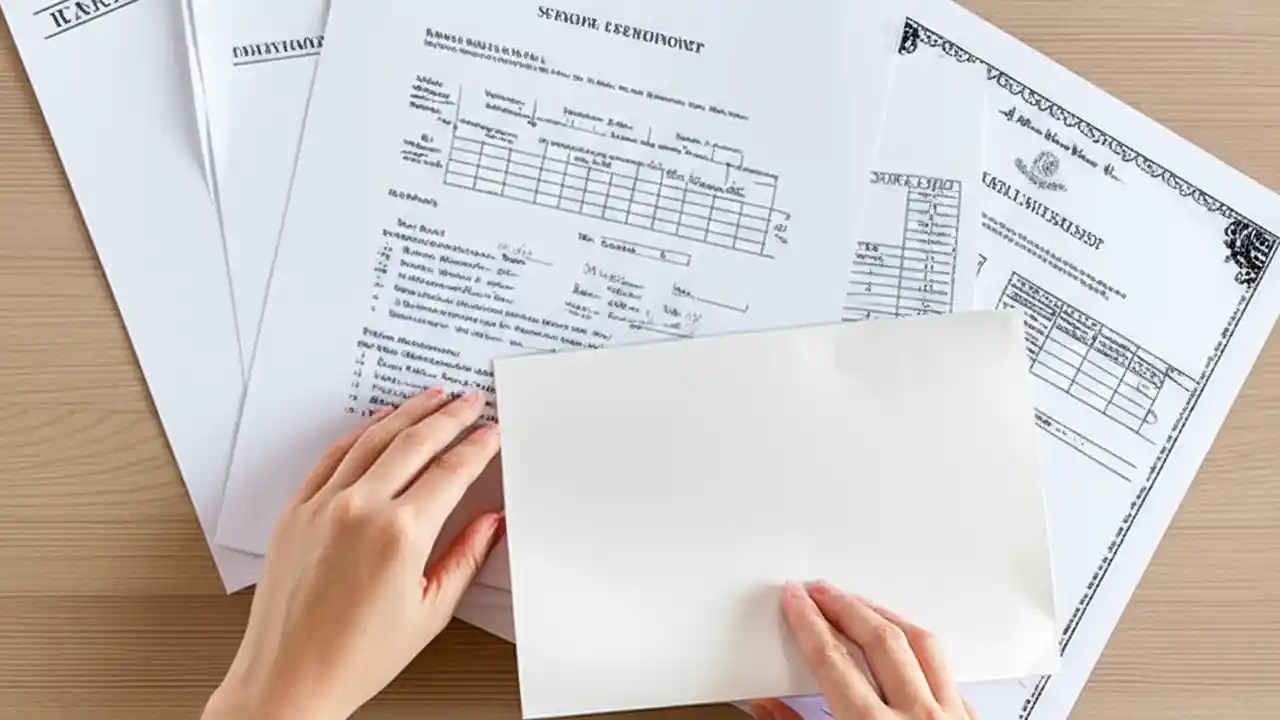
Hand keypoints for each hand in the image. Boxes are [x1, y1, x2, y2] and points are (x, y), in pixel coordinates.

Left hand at [204, 387, 504, 719]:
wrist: (288, 679)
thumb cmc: (355, 658)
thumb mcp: (430, 611)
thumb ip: (466, 557)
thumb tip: (492, 522)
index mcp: (402, 534)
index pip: (453, 471)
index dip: (479, 445)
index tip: (492, 432)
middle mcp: (361, 509)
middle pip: (417, 442)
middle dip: (450, 416)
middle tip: (470, 401)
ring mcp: (323, 505)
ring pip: (374, 438)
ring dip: (408, 413)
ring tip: (431, 398)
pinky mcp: (296, 511)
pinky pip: (332, 456)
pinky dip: (360, 433)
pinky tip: (378, 425)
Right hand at [748, 582, 975, 719]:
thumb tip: (767, 707)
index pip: (833, 660)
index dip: (808, 624)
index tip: (795, 599)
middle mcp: (918, 718)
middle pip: (879, 640)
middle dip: (844, 606)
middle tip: (820, 590)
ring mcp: (952, 717)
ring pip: (922, 644)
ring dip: (886, 616)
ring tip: (860, 603)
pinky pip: (948, 671)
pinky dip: (922, 650)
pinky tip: (907, 642)